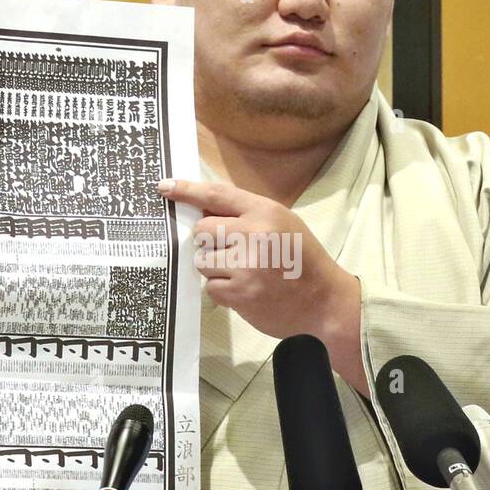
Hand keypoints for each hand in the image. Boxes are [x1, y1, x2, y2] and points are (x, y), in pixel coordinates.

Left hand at [159, 178, 368, 394]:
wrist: (324, 301)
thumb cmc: (303, 260)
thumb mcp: (283, 224)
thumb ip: (248, 215)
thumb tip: (204, 211)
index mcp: (264, 212)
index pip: (216, 194)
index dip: (187, 190)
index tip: (165, 187)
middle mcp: (252, 234)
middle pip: (202, 230)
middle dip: (210, 242)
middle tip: (231, 252)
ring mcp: (244, 265)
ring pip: (202, 260)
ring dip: (215, 268)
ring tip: (242, 273)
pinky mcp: (239, 292)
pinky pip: (210, 287)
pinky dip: (223, 290)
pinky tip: (245, 291)